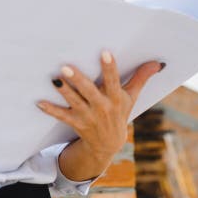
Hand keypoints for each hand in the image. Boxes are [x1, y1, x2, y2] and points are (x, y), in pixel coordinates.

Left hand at [36, 50, 163, 162]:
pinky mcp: (76, 123)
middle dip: (78, 80)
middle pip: (89, 92)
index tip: (105, 52)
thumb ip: (141, 78)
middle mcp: (102, 107)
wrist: (108, 145)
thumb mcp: (131, 97)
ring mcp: (88, 116)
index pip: (114, 81)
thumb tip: (158, 62)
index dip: (110, 68)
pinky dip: (51, 110)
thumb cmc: (119, 113)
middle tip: (66, 67)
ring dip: (64, 91)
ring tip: (54, 79)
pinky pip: (62, 116)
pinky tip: (39, 102)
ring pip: (74, 102)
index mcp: (116, 99)